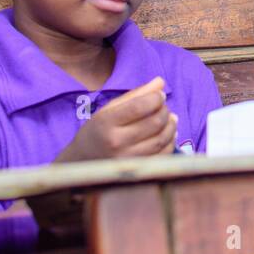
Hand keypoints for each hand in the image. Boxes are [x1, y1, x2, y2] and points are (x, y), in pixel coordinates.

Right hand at [53, 77, 178, 162]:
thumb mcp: (110, 110)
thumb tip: (161, 82)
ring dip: (171, 125)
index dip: (155, 98)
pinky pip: (163, 155)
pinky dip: (170, 142)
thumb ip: (136, 95)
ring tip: (169, 118)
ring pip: (161, 139)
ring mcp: (127, 159)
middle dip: (165, 110)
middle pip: (154, 122)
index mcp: (106, 122)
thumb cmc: (98, 131)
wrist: (82, 163)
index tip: (160, 95)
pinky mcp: (137, 171)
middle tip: (164, 107)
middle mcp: (116, 142)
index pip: (139, 106)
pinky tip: (168, 134)